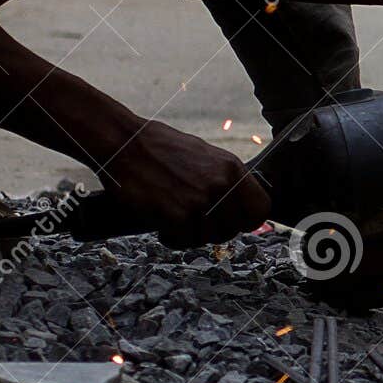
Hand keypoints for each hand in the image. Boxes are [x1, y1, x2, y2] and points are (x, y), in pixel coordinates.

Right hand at [102, 121, 270, 247]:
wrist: (122, 142)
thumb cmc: (158, 148)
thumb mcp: (204, 156)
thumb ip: (224, 180)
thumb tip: (237, 206)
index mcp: (231, 169)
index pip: (260, 209)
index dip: (248, 221)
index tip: (235, 223)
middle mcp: (221, 185)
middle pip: (233, 229)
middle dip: (214, 230)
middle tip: (194, 222)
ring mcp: (200, 201)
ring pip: (209, 238)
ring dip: (192, 235)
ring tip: (176, 221)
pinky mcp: (178, 215)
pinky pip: (185, 240)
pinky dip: (173, 238)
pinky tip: (164, 226)